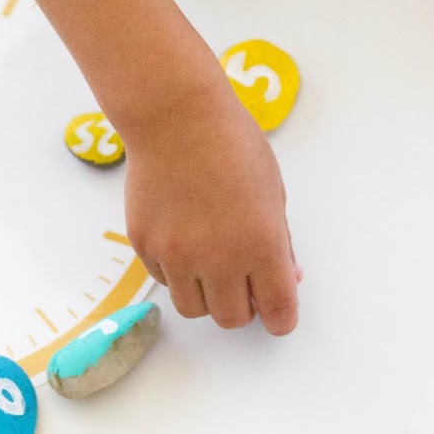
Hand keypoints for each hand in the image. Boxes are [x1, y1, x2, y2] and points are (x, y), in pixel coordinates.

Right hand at [123, 73, 300, 334]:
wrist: (175, 115)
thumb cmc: (231, 142)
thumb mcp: (272, 189)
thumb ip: (280, 240)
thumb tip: (288, 277)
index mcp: (262, 244)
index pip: (278, 312)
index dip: (280, 317)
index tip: (276, 312)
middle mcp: (220, 258)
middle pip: (232, 319)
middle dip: (242, 305)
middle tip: (241, 278)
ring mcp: (177, 255)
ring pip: (194, 309)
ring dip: (206, 294)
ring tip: (208, 258)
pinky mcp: (145, 246)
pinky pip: (164, 280)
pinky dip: (176, 270)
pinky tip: (182, 234)